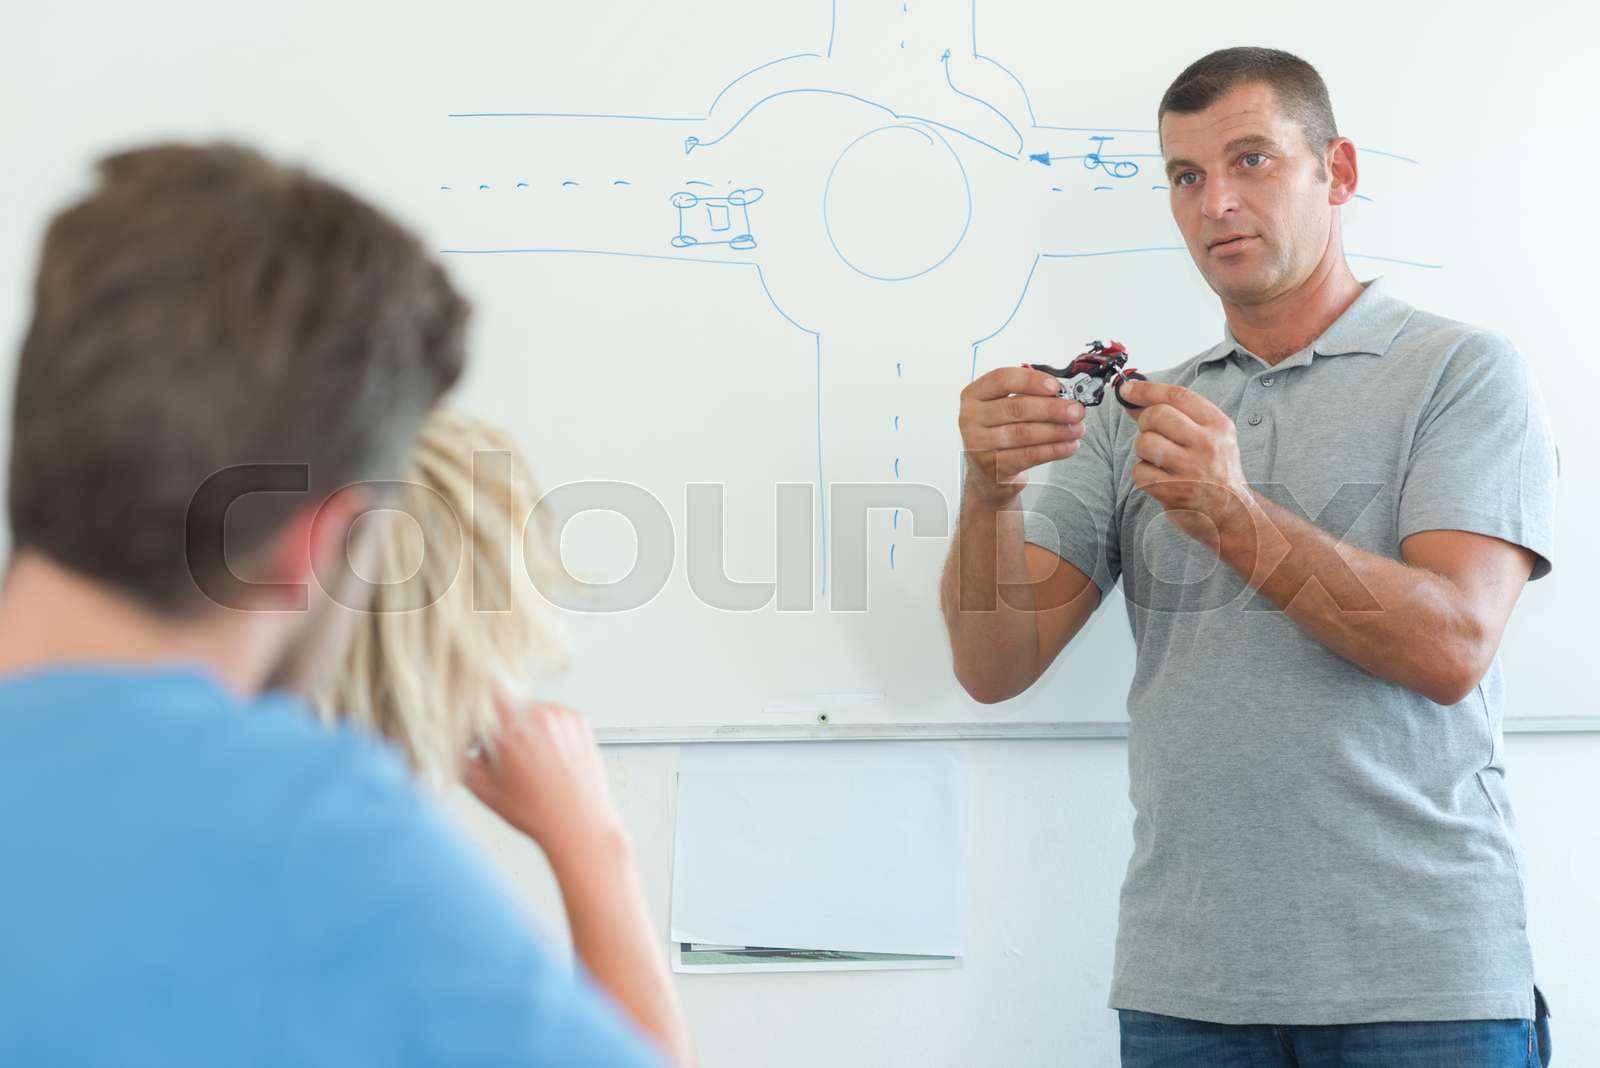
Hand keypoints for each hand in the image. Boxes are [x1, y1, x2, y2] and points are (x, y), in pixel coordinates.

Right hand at [463, 698, 627, 868]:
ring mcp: (560, 716)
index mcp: (510, 732)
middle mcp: (537, 717)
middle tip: (501, 749)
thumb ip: (460, 758)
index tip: (472, 718)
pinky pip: (552, 714)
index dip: (474, 703)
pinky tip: (548, 756)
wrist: (580, 824)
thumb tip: (450, 739)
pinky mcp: (578, 720)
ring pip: (529, 706)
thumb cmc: (536, 813)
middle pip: (505, 700)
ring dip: (523, 724)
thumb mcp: (484, 790)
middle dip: (498, 720)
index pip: (483, 692)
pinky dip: (546, 729)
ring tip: (529, 759)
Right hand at [958, 366, 1086, 506]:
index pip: (1002, 380)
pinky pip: (1028, 456)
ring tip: (1077, 429)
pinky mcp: (992, 467)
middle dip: (1052, 408)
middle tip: (1076, 410)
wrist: (987, 473)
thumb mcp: (1005, 408)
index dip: (1031, 381)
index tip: (1056, 386)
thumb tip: (1064, 394)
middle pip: (1016, 408)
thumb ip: (1029, 396)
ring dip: (1057, 430)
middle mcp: (971, 418)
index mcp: (974, 395)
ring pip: (1024, 433)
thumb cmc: (1000, 432)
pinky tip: (1069, 446)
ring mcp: (979, 444)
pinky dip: (1053, 450)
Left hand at [1118, 378, 1259, 552]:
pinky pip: (1140, 471)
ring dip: (1143, 450)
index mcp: (1217, 425)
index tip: (1126, 389)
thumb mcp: (1209, 436)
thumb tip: (1134, 399)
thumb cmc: (1215, 470)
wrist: (1232, 512)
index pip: (1178, 396)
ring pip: (1145, 442)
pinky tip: (1159, 477)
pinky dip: (1143, 474)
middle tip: (1151, 432)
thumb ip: (1177, 416)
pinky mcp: (1175, 491)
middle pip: (1157, 415)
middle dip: (1145, 421)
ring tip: (1159, 459)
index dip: (1146, 389)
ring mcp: (1191, 469)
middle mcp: (1207, 444)